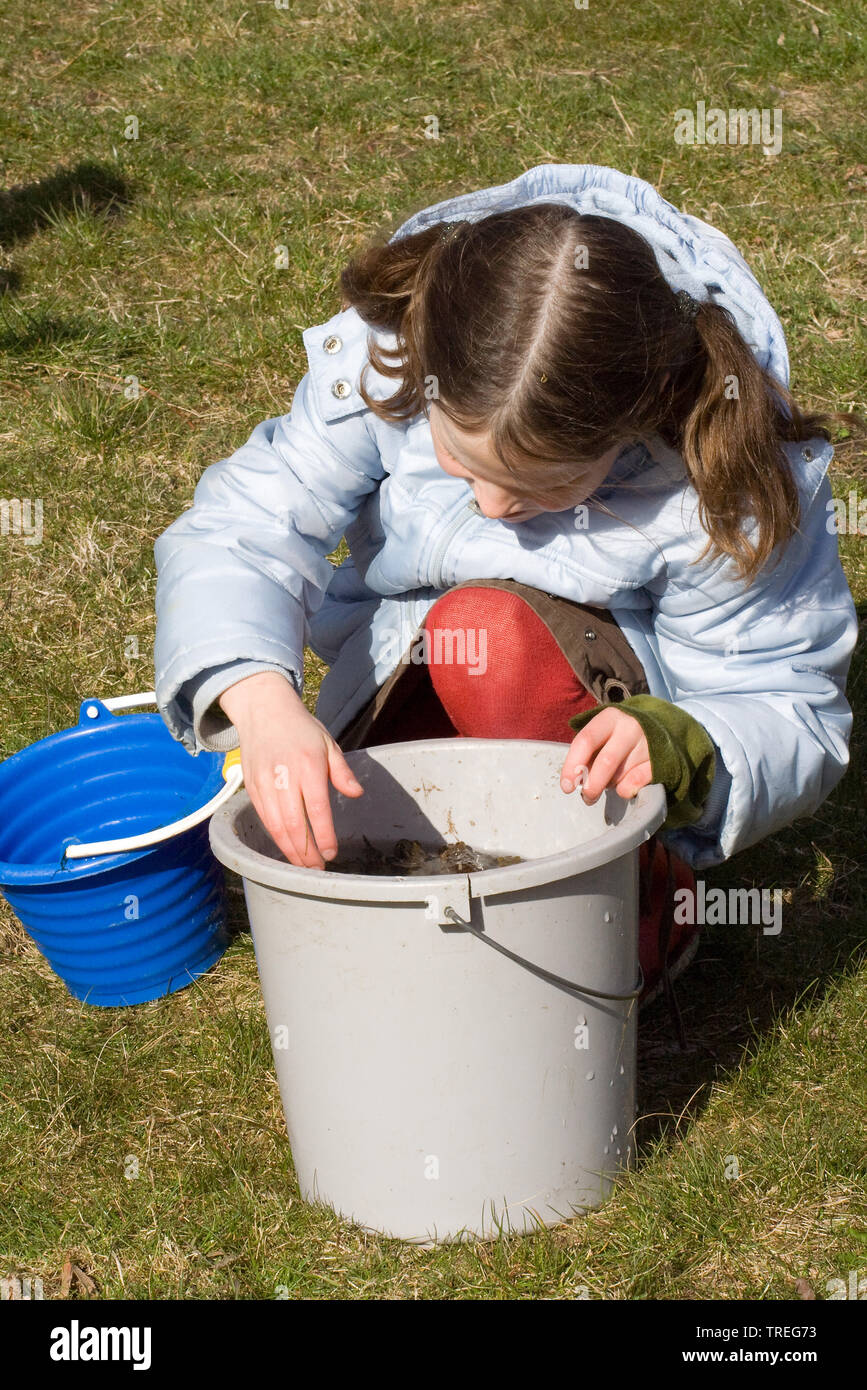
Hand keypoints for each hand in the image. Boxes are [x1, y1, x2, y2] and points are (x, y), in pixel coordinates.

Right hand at [218, 671, 363, 867]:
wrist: (263, 710)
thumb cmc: (301, 728)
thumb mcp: (328, 744)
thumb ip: (342, 771)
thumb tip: (356, 794)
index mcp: (308, 765)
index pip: (317, 809)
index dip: (324, 836)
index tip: (332, 854)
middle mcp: (284, 776)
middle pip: (294, 824)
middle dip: (306, 852)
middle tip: (317, 870)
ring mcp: (264, 783)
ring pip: (276, 826)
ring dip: (290, 850)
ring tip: (303, 867)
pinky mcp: (251, 787)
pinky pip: (263, 818)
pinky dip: (275, 837)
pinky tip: (287, 848)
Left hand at [560, 706, 651, 803]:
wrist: (659, 728)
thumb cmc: (619, 736)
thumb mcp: (602, 735)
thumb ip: (587, 754)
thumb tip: (574, 781)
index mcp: (610, 717)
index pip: (586, 740)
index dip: (573, 765)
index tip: (567, 786)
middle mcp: (630, 727)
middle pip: (606, 761)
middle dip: (592, 785)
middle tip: (587, 797)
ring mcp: (648, 743)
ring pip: (620, 776)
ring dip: (609, 785)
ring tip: (609, 780)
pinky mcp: (660, 761)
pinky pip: (635, 784)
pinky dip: (625, 790)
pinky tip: (625, 782)